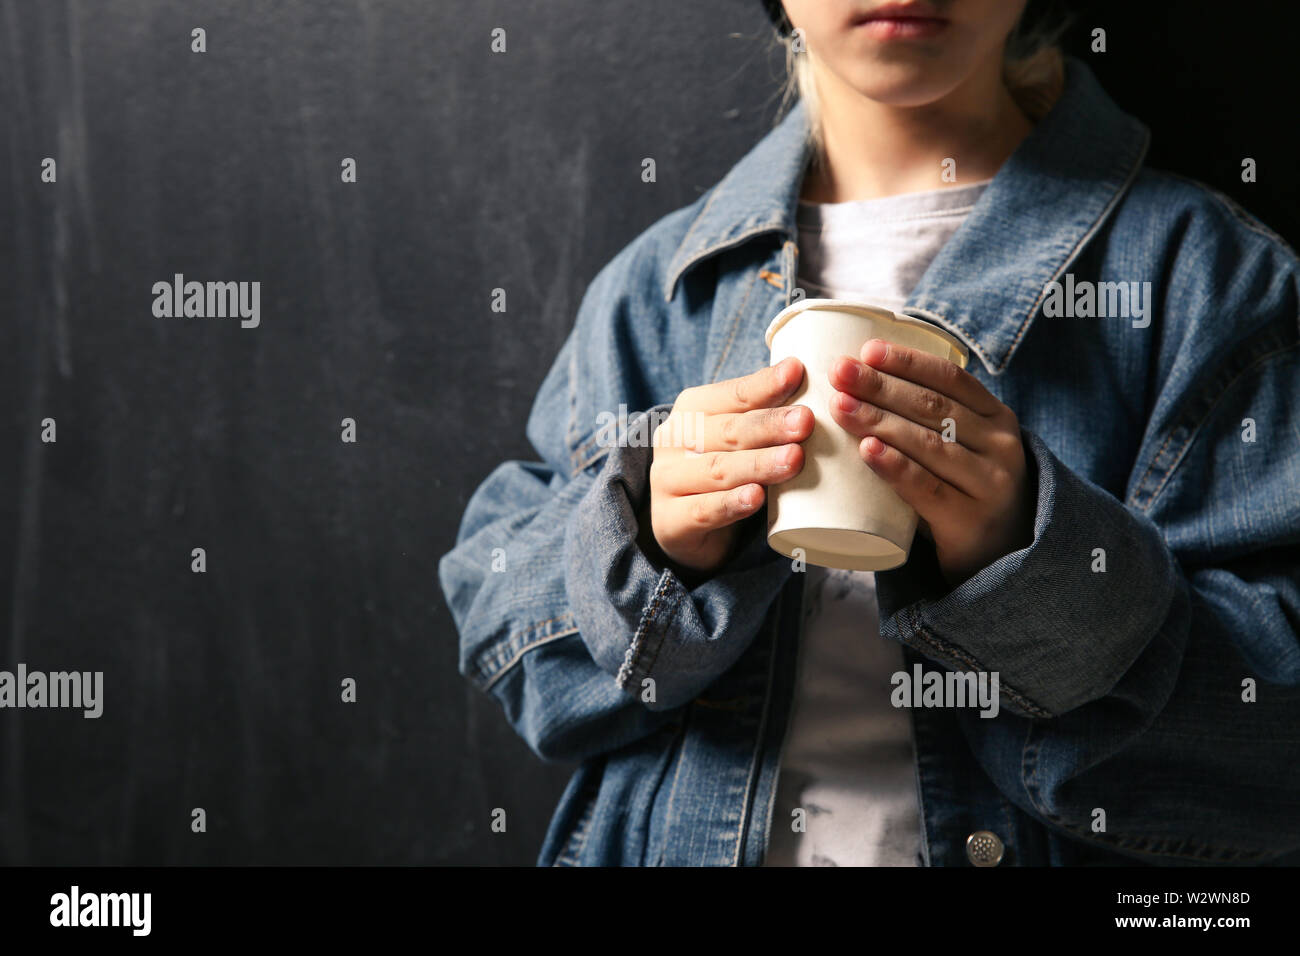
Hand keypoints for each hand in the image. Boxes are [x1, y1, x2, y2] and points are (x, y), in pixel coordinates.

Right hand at [645, 357, 813, 575]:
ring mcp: (667, 480)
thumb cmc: (721, 468)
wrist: (680, 523)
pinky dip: (731, 503)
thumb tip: (819, 393)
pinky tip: (755, 497)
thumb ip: (764, 416)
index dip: (764, 384)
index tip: (797, 372)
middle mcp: (674, 439)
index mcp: (692, 409)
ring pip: (718, 469)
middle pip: (728, 430)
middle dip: (769, 425)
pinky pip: (704, 511)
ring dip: (758, 464)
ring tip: (794, 459)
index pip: (732, 394)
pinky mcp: (670, 521)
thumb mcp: (736, 438)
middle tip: (806, 421)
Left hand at [828, 338, 1034, 586]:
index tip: (867, 350)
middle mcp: (999, 445)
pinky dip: (895, 466)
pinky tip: (867, 450)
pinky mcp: (969, 520)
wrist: (1004, 554)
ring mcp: (989, 484)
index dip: (908, 361)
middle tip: (839, 372)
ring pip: (929, 443)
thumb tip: (858, 381)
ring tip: (840, 406)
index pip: (951, 379)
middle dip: (881, 386)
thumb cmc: (965, 488)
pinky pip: (927, 488)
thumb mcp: (964, 446)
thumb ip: (930, 419)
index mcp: (996, 417)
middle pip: (934, 408)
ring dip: (879, 420)